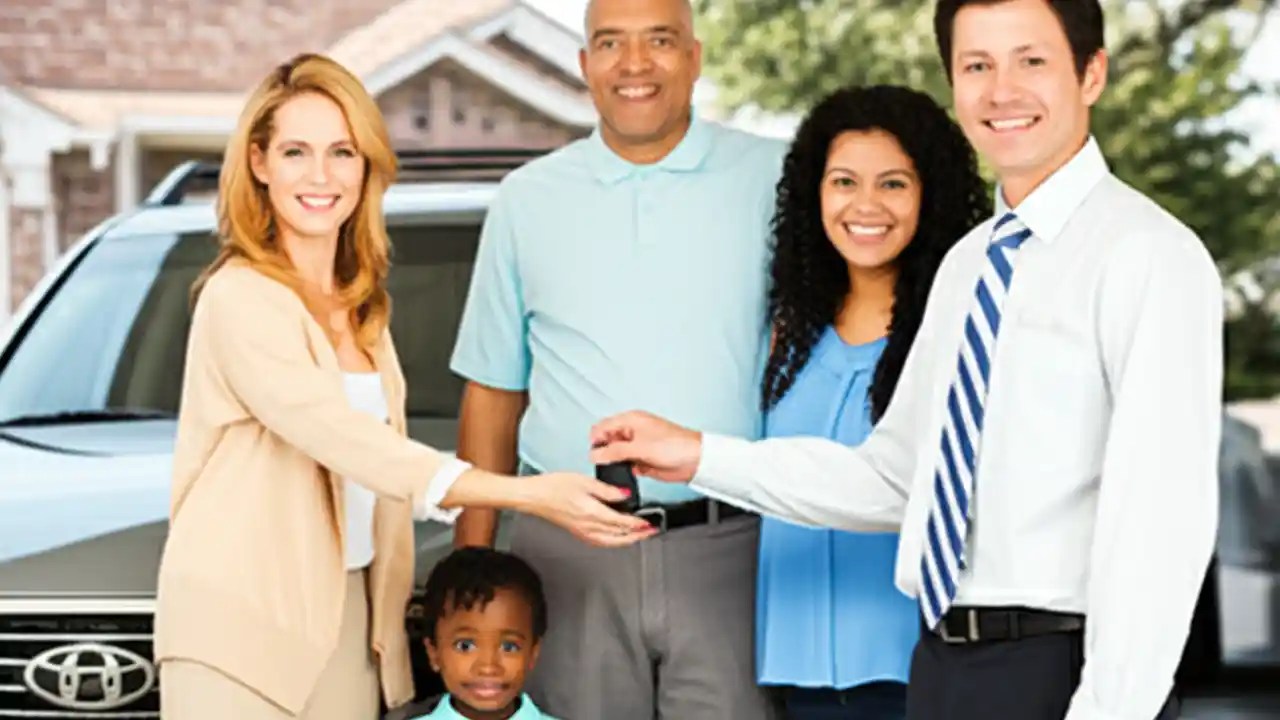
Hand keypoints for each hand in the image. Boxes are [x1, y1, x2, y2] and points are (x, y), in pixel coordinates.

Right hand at [523, 472, 657, 547]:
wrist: (533, 496)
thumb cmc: (553, 486)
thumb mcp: (584, 481)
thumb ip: (607, 490)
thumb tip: (624, 495)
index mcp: (592, 513)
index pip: (622, 523)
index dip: (638, 524)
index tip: (649, 522)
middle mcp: (589, 527)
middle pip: (619, 536)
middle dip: (637, 535)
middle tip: (650, 532)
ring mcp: (582, 532)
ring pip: (611, 542)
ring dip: (627, 541)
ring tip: (638, 536)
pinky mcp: (577, 532)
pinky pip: (600, 542)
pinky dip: (613, 542)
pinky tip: (616, 538)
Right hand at [588, 411, 701, 482]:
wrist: (695, 460)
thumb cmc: (674, 446)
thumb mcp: (639, 447)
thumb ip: (614, 451)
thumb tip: (594, 454)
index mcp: (630, 420)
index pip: (602, 427)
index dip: (596, 440)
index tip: (596, 454)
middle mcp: (632, 432)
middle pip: (607, 441)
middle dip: (604, 452)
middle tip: (607, 463)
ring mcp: (637, 446)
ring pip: (616, 455)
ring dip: (615, 462)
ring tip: (620, 468)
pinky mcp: (642, 460)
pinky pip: (626, 465)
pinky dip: (626, 469)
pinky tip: (630, 472)